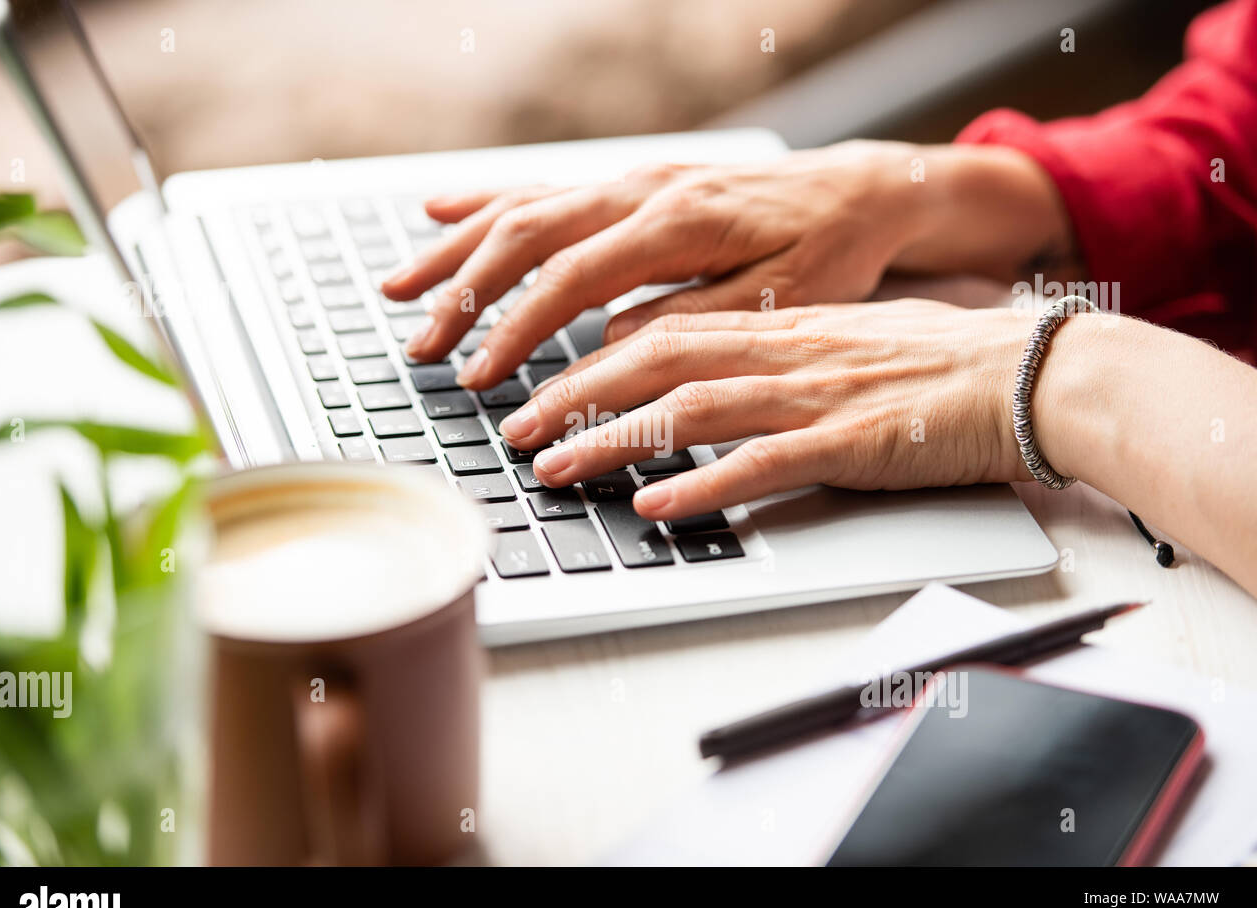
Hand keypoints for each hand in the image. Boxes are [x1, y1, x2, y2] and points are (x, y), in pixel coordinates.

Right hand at [384, 141, 940, 388]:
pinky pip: (543, 188)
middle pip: (526, 234)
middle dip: (464, 294)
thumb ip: (694, 322)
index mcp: (677, 220)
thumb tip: (610, 348)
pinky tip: (439, 213)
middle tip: (421, 347)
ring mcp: (631, 181)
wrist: (859, 192)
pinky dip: (485, 204)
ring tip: (398, 290)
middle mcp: (642, 190)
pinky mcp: (630, 185)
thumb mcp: (783, 300)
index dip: (518, 328)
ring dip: (455, 250)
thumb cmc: (830, 250)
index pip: (572, 276)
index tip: (481, 376)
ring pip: (522, 206)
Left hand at [495, 300, 1036, 520]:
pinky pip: (762, 463)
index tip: (545, 389)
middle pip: (656, 362)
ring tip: (556, 468)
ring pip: (691, 409)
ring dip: (614, 440)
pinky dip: (702, 483)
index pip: (666, 333)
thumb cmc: (945, 366)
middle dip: (576, 397)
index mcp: (783, 328)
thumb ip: (782, 360)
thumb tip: (723, 385)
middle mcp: (786, 353)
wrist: (1032, 374)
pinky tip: (658, 503)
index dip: (594, 362)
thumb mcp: (848, 346)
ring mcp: (815, 397)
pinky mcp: (851, 445)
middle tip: (518, 430)